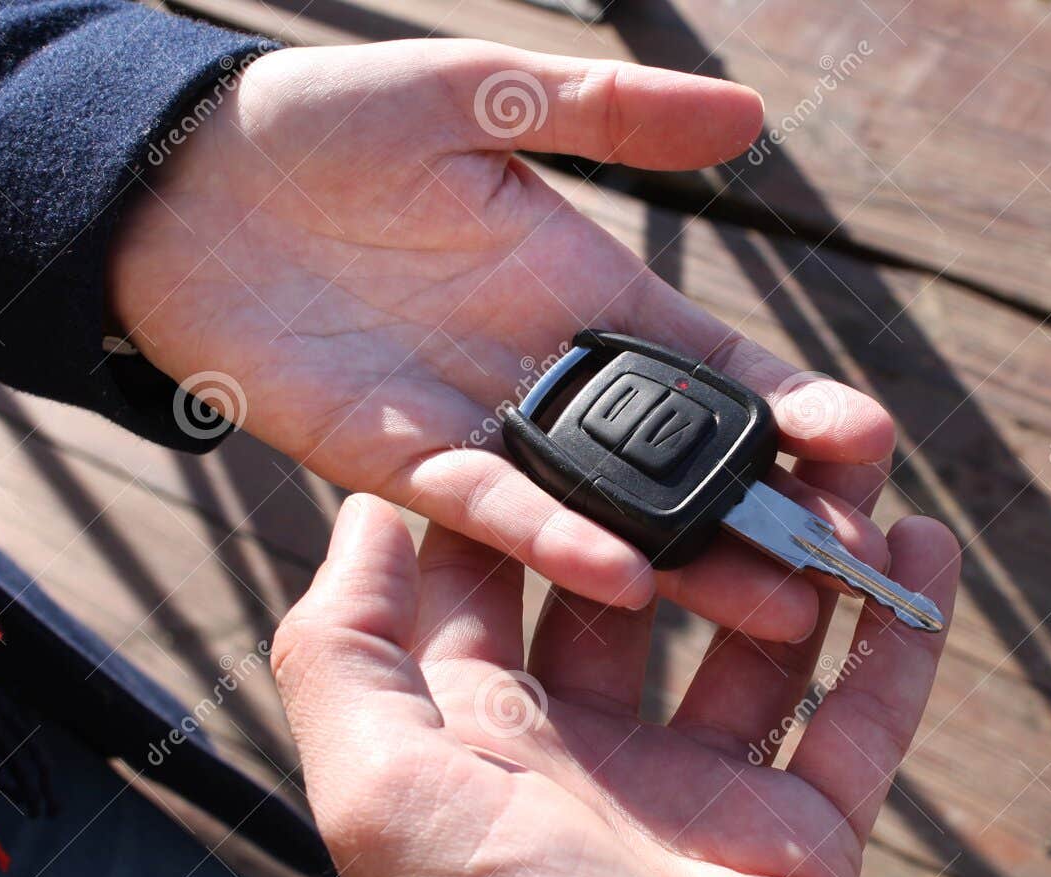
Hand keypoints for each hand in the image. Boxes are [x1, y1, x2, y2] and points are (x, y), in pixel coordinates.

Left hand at [109, 39, 895, 641]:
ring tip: (777, 604)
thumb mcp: (484, 98)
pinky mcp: (397, 463)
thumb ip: (610, 114)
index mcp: (583, 296)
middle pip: (677, 460)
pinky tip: (624, 575)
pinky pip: (489, 510)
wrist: (182, 180)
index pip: (711, 367)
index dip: (789, 405)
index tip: (868, 443)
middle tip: (852, 555)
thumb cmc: (327, 122)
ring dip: (688, 556)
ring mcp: (478, 426)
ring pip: (602, 507)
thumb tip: (751, 115)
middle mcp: (546, 376)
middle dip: (766, 508)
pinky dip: (554, 540)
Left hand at [271, 468, 958, 876]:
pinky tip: (925, 548)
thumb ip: (349, 651)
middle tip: (734, 417)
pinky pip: (863, 717)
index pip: (505, 584)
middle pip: (648, 599)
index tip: (575, 394)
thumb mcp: (384, 789)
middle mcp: (592, 761)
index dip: (539, 491)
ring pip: (763, 643)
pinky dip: (900, 636)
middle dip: (688, 509)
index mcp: (488, 743)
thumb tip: (359, 513)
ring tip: (850, 463)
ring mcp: (703, 797)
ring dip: (807, 554)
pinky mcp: (802, 837)